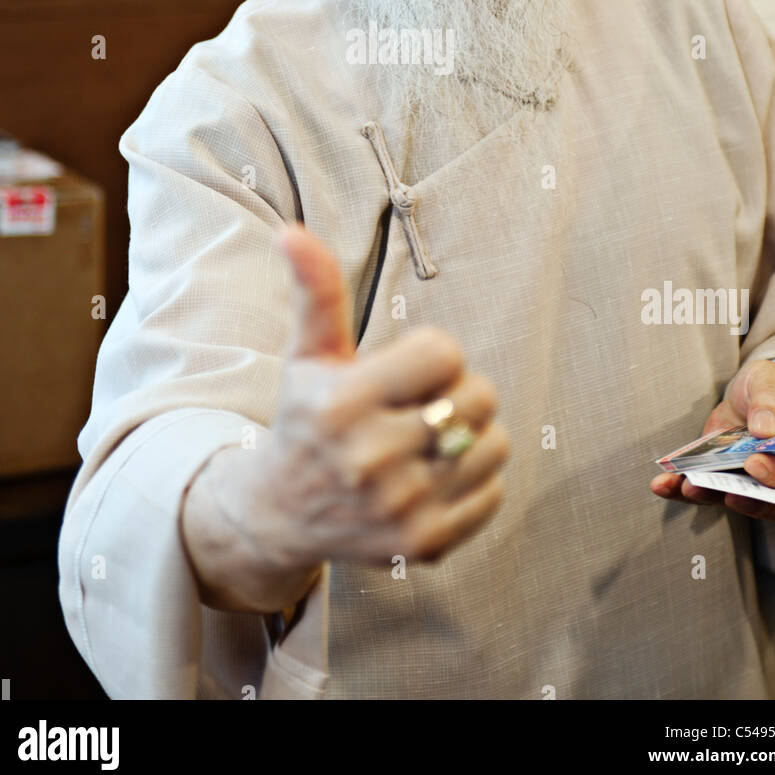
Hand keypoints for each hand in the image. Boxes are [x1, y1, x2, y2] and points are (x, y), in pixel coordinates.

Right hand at [183, 221, 508, 609]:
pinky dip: (476, 478)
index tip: (405, 371)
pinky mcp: (423, 544)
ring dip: (471, 434)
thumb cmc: (305, 418)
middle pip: (479, 395)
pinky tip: (435, 475)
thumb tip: (290, 231)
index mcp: (342, 404)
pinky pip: (494, 491)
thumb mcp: (308, 355)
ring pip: (494, 443)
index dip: (433, 354)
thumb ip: (315, 292)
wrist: (280, 514)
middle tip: (420, 405)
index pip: (445, 351)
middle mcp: (369, 459)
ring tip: (429, 439)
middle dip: (457, 390)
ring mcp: (399, 507)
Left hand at [650, 359, 774, 524]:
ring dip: (713, 497)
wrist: (755, 391)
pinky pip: (712, 491)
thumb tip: (766, 428)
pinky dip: (687, 490)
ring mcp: (762, 483)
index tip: (756, 464)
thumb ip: (773, 401)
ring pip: (743, 501)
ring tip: (687, 487)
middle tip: (724, 489)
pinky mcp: (732, 480)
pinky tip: (666, 485)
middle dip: (750, 498)